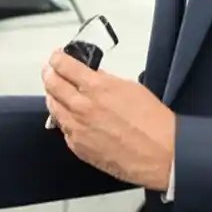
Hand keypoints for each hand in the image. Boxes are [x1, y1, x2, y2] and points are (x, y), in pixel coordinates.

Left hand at [42, 50, 173, 190]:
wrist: (162, 155)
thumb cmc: (153, 121)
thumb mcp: (130, 87)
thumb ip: (104, 80)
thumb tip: (89, 76)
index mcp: (96, 88)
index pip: (64, 66)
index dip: (57, 58)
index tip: (56, 56)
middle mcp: (82, 107)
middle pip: (52, 84)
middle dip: (49, 73)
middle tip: (50, 70)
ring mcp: (77, 129)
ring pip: (53, 107)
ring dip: (53, 96)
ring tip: (56, 91)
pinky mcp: (78, 147)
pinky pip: (63, 129)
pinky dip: (63, 119)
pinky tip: (69, 116)